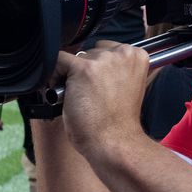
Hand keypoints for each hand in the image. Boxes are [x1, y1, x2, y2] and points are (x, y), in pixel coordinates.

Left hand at [54, 42, 149, 160]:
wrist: (114, 142)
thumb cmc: (118, 121)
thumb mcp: (126, 85)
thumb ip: (114, 68)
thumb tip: (91, 59)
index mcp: (137, 55)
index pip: (107, 49)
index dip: (99, 68)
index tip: (100, 86)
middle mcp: (122, 53)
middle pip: (91, 52)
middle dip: (86, 71)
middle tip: (91, 96)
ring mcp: (102, 60)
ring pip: (75, 57)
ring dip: (72, 76)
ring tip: (81, 98)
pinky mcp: (83, 69)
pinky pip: (58, 61)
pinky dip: (54, 77)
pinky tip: (63, 94)